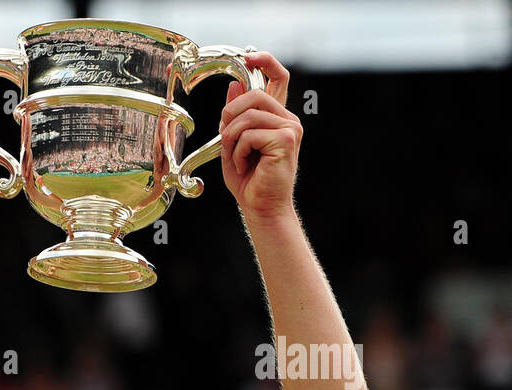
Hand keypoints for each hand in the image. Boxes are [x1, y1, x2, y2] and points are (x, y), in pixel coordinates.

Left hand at [218, 52, 300, 224]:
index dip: (264, 61)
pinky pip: (249, 135)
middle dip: (230, 116)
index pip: (278, 77)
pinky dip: (237, 152)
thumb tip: (234, 84)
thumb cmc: (249, 179)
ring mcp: (290, 128)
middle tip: (225, 139)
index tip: (248, 57)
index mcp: (277, 116)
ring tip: (236, 158)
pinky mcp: (286, 140)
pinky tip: (244, 166)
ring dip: (231, 140)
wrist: (261, 207)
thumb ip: (234, 115)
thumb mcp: (233, 142)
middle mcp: (288, 118)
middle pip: (253, 95)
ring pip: (247, 116)